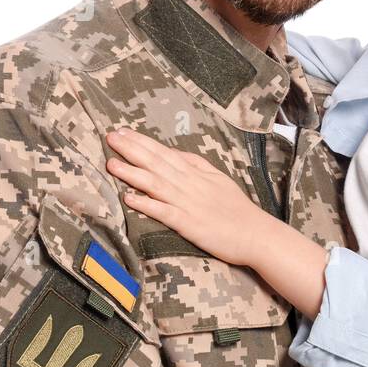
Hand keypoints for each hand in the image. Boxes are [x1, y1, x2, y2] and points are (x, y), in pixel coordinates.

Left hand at [104, 127, 266, 266]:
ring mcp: (189, 204)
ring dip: (133, 174)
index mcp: (197, 174)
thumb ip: (196, 164)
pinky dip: (147, 205)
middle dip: (132, 150)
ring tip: (112, 164)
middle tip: (110, 137)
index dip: (142, 142)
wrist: (257, 234)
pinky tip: (130, 199)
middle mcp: (190, 185)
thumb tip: (174, 152)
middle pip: (157, 164)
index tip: (122, 131)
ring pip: (156, 185)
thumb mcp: (219, 179)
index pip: (165, 153)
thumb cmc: (238, 209)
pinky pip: (164, 213)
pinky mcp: (189, 225)